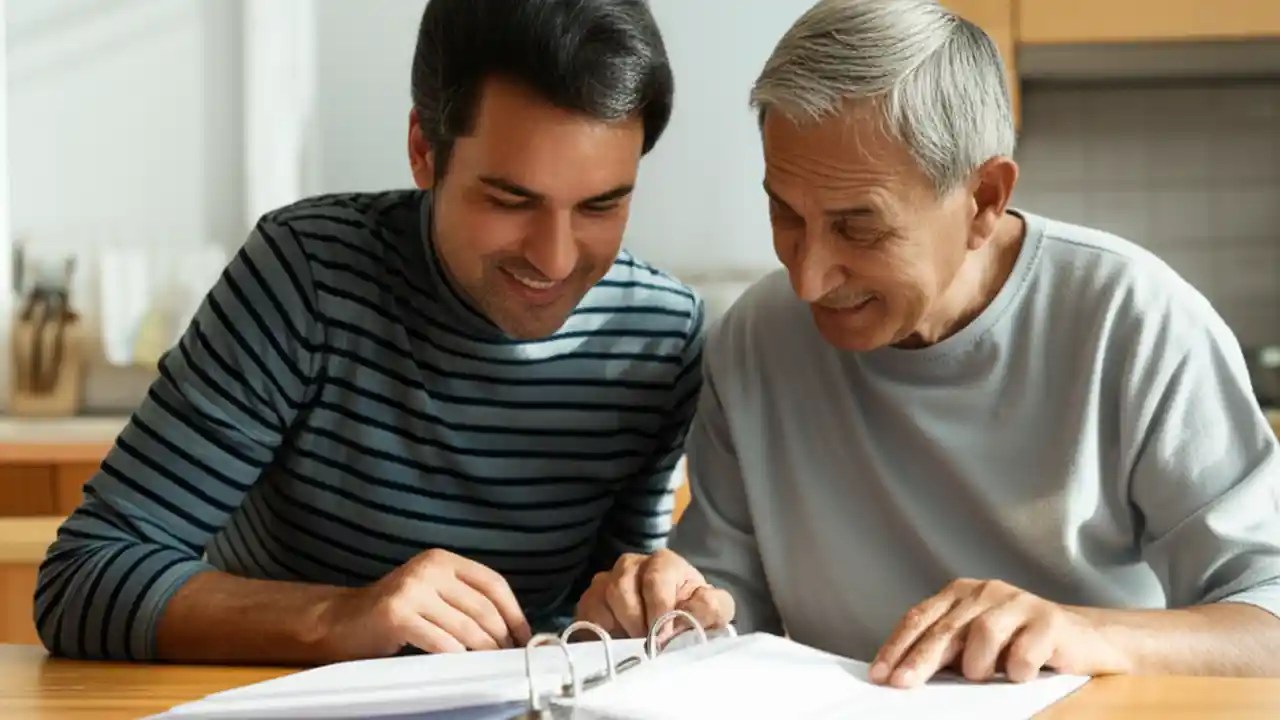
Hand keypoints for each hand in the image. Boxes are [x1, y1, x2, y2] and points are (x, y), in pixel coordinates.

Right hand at [321, 549, 531, 657]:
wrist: (344, 620)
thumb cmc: (396, 612)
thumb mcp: (433, 592)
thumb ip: (464, 599)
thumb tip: (509, 627)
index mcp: (442, 560)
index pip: (492, 583)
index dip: (514, 611)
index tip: (524, 635)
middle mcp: (429, 569)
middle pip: (482, 607)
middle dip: (501, 636)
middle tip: (508, 656)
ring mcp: (412, 590)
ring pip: (465, 627)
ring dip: (483, 650)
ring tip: (490, 663)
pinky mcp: (398, 615)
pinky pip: (440, 641)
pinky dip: (456, 656)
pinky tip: (461, 665)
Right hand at [575, 549, 734, 639]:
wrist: (674, 621)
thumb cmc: (693, 611)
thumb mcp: (714, 608)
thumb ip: (710, 607)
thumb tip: (685, 618)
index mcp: (663, 562)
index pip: (655, 580)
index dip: (659, 612)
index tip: (664, 639)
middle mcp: (630, 565)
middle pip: (622, 588)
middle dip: (636, 622)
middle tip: (649, 646)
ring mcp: (605, 582)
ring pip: (601, 602)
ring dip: (618, 630)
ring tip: (635, 645)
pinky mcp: (589, 603)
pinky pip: (585, 617)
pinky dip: (600, 634)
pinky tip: (617, 643)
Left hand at [870, 579, 1129, 687]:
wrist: (1087, 640)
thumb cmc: (1021, 644)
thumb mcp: (976, 645)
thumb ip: (946, 651)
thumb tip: (903, 677)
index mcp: (961, 594)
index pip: (920, 618)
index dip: (898, 646)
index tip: (880, 674)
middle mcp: (986, 592)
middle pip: (945, 628)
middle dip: (920, 660)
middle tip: (902, 684)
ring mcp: (1019, 602)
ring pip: (983, 633)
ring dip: (977, 664)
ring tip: (982, 677)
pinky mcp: (1050, 620)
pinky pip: (1024, 650)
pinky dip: (1017, 668)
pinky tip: (1019, 675)